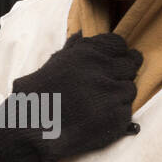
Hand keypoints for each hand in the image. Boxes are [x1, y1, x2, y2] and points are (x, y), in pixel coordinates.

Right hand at [0, 32, 142, 161]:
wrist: (30, 128)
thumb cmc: (37, 95)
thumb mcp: (52, 64)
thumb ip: (72, 49)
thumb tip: (81, 33)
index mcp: (88, 53)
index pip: (120, 45)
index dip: (117, 55)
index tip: (111, 64)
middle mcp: (102, 70)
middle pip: (130, 65)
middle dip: (121, 74)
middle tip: (106, 87)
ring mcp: (111, 95)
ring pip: (129, 90)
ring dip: (118, 97)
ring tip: (97, 106)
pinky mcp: (116, 118)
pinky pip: (127, 112)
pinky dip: (116, 116)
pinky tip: (97, 120)